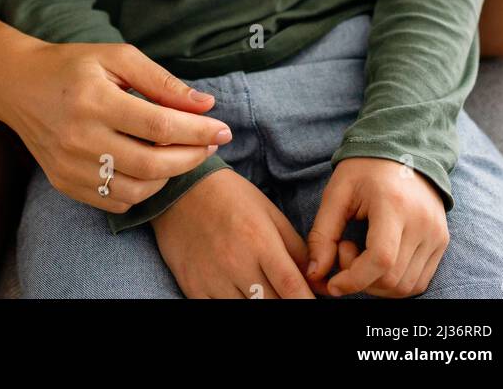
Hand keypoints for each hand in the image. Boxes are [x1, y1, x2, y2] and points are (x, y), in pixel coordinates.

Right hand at [0, 38, 232, 212]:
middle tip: (211, 143)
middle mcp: (80, 138)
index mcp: (95, 101)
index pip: (160, 125)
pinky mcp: (64, 183)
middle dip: (192, 156)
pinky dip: (143, 189)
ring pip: (137, 188)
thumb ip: (161, 81)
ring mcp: (70, 166)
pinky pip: (116, 201)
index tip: (223, 128)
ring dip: (169, 175)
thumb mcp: (116, 57)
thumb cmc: (72, 65)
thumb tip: (205, 105)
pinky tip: (150, 167)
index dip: (198, 130)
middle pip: (153, 163)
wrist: (17, 85)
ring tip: (181, 153)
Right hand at [152, 167, 315, 298]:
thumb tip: (322, 282)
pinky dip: (235, 308)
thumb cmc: (231, 197)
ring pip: (248, 313)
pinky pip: (219, 313)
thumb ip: (298, 249)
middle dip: (286, 303)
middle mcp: (236, 263)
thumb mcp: (269, 213)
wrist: (180, 189)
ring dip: (261, 305)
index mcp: (259, 240)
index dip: (307, 302)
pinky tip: (241, 296)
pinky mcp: (193, 288)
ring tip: (263, 291)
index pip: (292, 286)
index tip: (316, 306)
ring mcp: (213, 279)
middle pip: (273, 304)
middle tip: (287, 293)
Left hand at [307, 157, 449, 297]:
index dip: (354, 280)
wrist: (404, 150)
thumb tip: (315, 274)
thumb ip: (323, 234)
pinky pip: (420, 281)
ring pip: (407, 287)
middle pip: (393, 279)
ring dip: (378, 284)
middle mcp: (422, 223)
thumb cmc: (365, 169)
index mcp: (394, 205)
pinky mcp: (441, 242)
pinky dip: (395, 282)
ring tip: (363, 252)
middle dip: (362, 280)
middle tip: (345, 249)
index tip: (333, 284)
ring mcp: (436, 234)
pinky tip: (380, 258)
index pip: (380, 261)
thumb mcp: (337, 192)